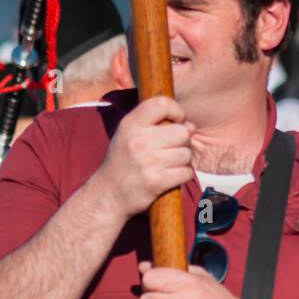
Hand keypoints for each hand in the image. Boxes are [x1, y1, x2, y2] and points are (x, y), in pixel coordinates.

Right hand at [90, 97, 194, 222]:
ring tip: (170, 163)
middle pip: (182, 132)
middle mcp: (138, 141)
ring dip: (183, 160)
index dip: (176, 110)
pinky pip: (186, 172)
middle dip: (183, 141)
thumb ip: (155, 124)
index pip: (161, 103)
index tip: (175, 121)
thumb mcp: (128, 133)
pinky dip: (183, 175)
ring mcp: (147, 162)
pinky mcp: (156, 182)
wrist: (107, 195)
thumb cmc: (123, 162)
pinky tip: (171, 176)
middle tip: (172, 148)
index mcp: (130, 125)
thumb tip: (191, 126)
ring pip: (186, 154)